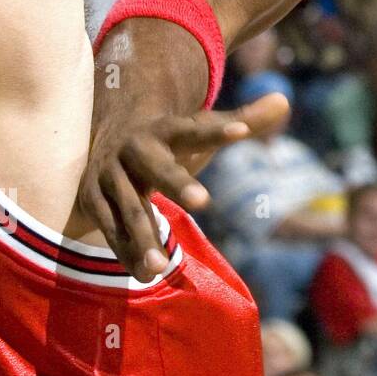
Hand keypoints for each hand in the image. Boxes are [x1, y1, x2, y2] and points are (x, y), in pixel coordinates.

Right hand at [77, 93, 289, 281]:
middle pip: (159, 168)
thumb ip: (243, 119)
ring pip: (130, 208)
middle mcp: (136, 151)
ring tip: (162, 266)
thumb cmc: (166, 143)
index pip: (196, 128)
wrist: (101, 140)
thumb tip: (284, 101)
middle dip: (178, 183)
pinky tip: (143, 274)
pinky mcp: (92, 201)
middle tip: (204, 201)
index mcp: (165, 131)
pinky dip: (126, 252)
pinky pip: (110, 230)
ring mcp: (110, 177)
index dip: (218, 129)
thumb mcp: (199, 131)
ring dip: (144, 237)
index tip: (242, 131)